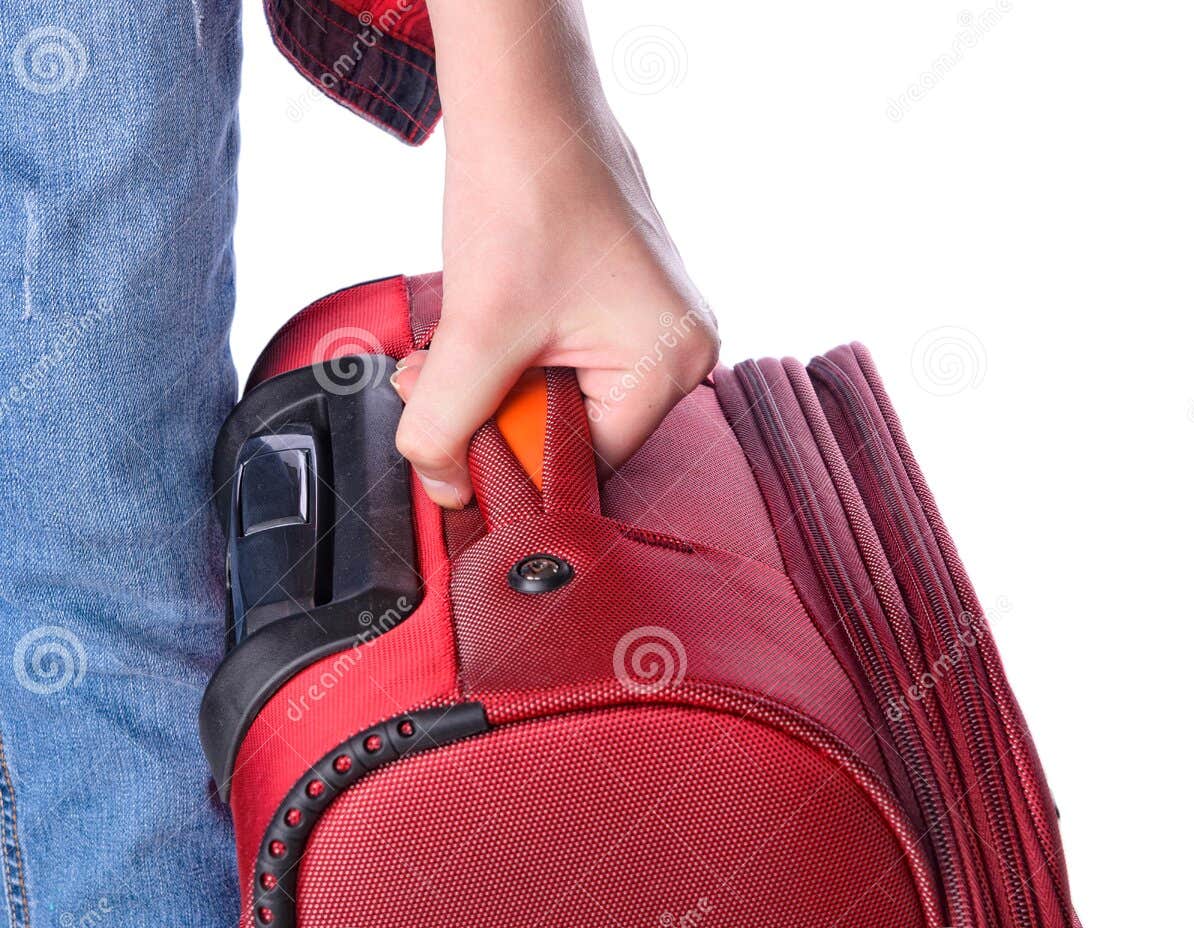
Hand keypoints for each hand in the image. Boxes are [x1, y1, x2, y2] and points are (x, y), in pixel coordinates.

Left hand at [392, 1, 716, 508]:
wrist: (525, 100)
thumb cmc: (527, 188)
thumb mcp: (476, 328)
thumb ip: (447, 423)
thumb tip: (440, 485)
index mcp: (671, 363)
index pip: (587, 461)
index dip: (512, 458)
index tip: (454, 448)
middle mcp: (683, 346)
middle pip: (575, 428)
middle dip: (496, 414)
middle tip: (435, 384)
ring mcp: (658, 319)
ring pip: (562, 392)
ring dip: (496, 382)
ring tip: (450, 347)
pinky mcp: (627, 298)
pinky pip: (568, 354)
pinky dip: (514, 352)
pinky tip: (479, 323)